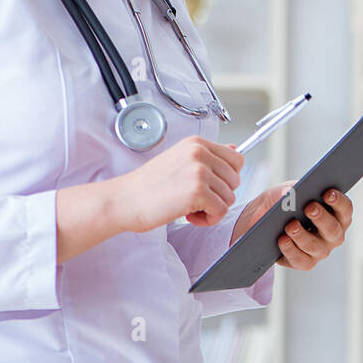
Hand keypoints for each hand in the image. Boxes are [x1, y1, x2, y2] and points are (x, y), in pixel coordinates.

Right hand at [110, 135, 243, 232]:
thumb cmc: (148, 185)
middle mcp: (200, 153)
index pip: (236, 159)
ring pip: (230, 197)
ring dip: (212, 208)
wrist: (125, 200)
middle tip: (196, 200)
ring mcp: (199, 171)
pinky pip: (221, 211)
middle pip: (235, 180)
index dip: (227, 178)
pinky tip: (189, 216)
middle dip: (219, 195)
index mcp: (196, 143)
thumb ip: (208, 156)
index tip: (210, 186)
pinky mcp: (198, 192)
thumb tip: (234, 149)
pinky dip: (208, 219)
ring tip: (189, 207)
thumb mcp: (180, 160)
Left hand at [231, 181, 352, 270]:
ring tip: (290, 225)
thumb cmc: (283, 205)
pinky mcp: (306, 262)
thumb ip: (285, 190)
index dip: (338, 201)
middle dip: (321, 218)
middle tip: (309, 208)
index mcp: (336, 214)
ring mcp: (321, 250)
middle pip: (333, 229)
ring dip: (303, 235)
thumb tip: (288, 193)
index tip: (328, 193)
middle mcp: (334, 234)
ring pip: (316, 246)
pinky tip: (282, 240)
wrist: (266, 224)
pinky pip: (300, 259)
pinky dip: (290, 249)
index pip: (345, 208)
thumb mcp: (282, 192)